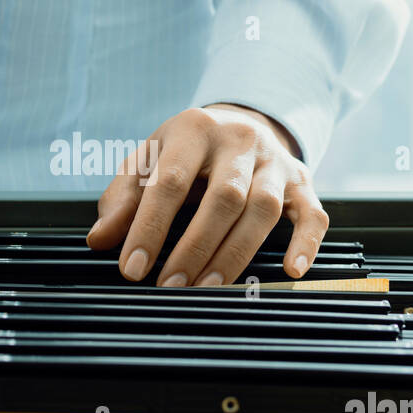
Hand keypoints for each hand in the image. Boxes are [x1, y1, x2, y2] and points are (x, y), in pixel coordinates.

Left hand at [87, 104, 327, 286]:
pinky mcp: (302, 182)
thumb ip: (121, 200)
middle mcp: (240, 140)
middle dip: (194, 248)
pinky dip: (306, 243)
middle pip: (223, 198)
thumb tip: (99, 239)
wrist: (238, 124)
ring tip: (207, 289)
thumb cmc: (183, 154)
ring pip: (264, 208)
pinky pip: (312, 214)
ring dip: (235, 254)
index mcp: (193, 131)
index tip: (132, 269)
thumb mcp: (146, 163)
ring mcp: (275, 161)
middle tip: (170, 286)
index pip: (170, 182)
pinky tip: (291, 271)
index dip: (150, 228)